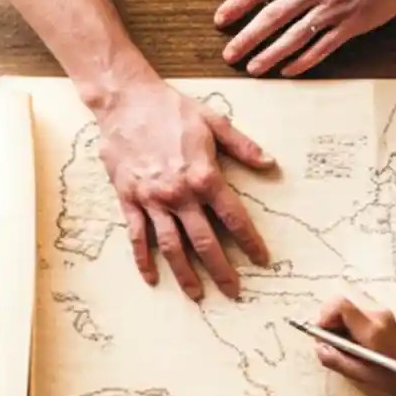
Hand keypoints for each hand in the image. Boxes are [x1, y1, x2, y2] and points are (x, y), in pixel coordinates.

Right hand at [96, 79, 274, 299]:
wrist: (125, 100)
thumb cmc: (171, 108)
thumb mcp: (214, 121)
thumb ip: (243, 146)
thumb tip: (270, 163)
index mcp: (205, 177)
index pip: (234, 218)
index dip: (250, 242)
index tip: (261, 260)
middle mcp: (179, 194)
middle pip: (205, 242)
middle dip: (221, 270)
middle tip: (234, 292)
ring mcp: (152, 200)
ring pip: (172, 246)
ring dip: (185, 274)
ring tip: (197, 295)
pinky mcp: (129, 199)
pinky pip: (137, 236)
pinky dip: (144, 259)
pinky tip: (152, 277)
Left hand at [216, 0, 395, 76]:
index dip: (238, 4)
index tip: (220, 20)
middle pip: (273, 16)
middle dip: (247, 38)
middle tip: (228, 55)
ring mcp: (334, 7)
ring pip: (295, 36)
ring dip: (271, 55)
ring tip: (253, 68)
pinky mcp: (352, 23)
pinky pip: (323, 47)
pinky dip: (304, 60)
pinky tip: (288, 70)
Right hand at [312, 293, 395, 395]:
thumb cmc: (391, 380)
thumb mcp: (358, 374)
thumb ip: (334, 359)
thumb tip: (318, 346)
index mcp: (372, 329)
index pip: (340, 306)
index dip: (325, 317)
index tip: (321, 335)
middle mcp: (378, 316)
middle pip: (342, 307)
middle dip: (331, 324)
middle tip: (331, 346)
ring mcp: (383, 316)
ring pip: (349, 313)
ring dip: (340, 329)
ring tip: (347, 351)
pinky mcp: (384, 320)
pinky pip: (358, 318)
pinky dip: (350, 330)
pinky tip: (357, 348)